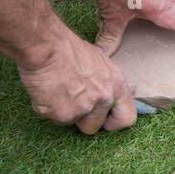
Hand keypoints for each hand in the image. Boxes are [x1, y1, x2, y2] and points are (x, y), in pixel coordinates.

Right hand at [18, 31, 137, 132]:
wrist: (47, 46)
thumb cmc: (69, 50)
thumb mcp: (100, 63)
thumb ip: (106, 84)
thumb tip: (105, 95)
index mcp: (117, 86)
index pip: (127, 118)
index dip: (112, 122)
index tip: (101, 119)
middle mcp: (105, 99)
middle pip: (94, 126)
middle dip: (82, 120)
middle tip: (70, 102)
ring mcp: (85, 108)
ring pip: (73, 124)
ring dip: (65, 113)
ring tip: (58, 92)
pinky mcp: (64, 114)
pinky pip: (56, 119)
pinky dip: (49, 109)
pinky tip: (47, 91)